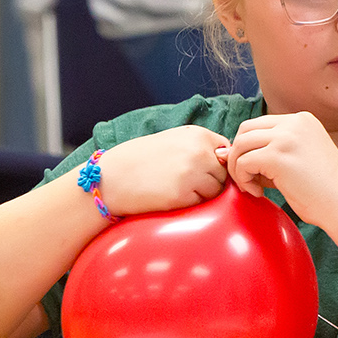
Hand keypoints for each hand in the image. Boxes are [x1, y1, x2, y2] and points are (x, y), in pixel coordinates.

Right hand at [96, 126, 231, 216]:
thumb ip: (200, 146)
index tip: (196, 166)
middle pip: (224, 173)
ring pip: (216, 190)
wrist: (108, 178)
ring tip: (175, 186)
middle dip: (210, 179)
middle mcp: (198, 151)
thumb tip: (229, 157)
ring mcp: (192, 173)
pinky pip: (202, 203)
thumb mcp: (172, 141)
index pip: (226, 150)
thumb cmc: (140, 160)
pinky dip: (190, 203)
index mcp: (197, 134)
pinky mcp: (184, 195)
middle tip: (182, 179)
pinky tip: (169, 195)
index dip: (214, 162)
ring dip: (202, 193)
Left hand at [225, 113, 337, 227]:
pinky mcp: (278, 156)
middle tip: (247, 179)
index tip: (255, 171)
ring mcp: (287, 137)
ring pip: (240, 144)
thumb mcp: (299, 159)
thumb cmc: (326, 190)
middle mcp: (295, 123)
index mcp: (302, 120)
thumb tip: (226, 152)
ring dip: (238, 168)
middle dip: (239, 155)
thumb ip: (270, 151)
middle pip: (245, 130)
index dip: (249, 148)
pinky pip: (243, 163)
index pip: (259, 125)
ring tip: (252, 187)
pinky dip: (244, 180)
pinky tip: (258, 193)